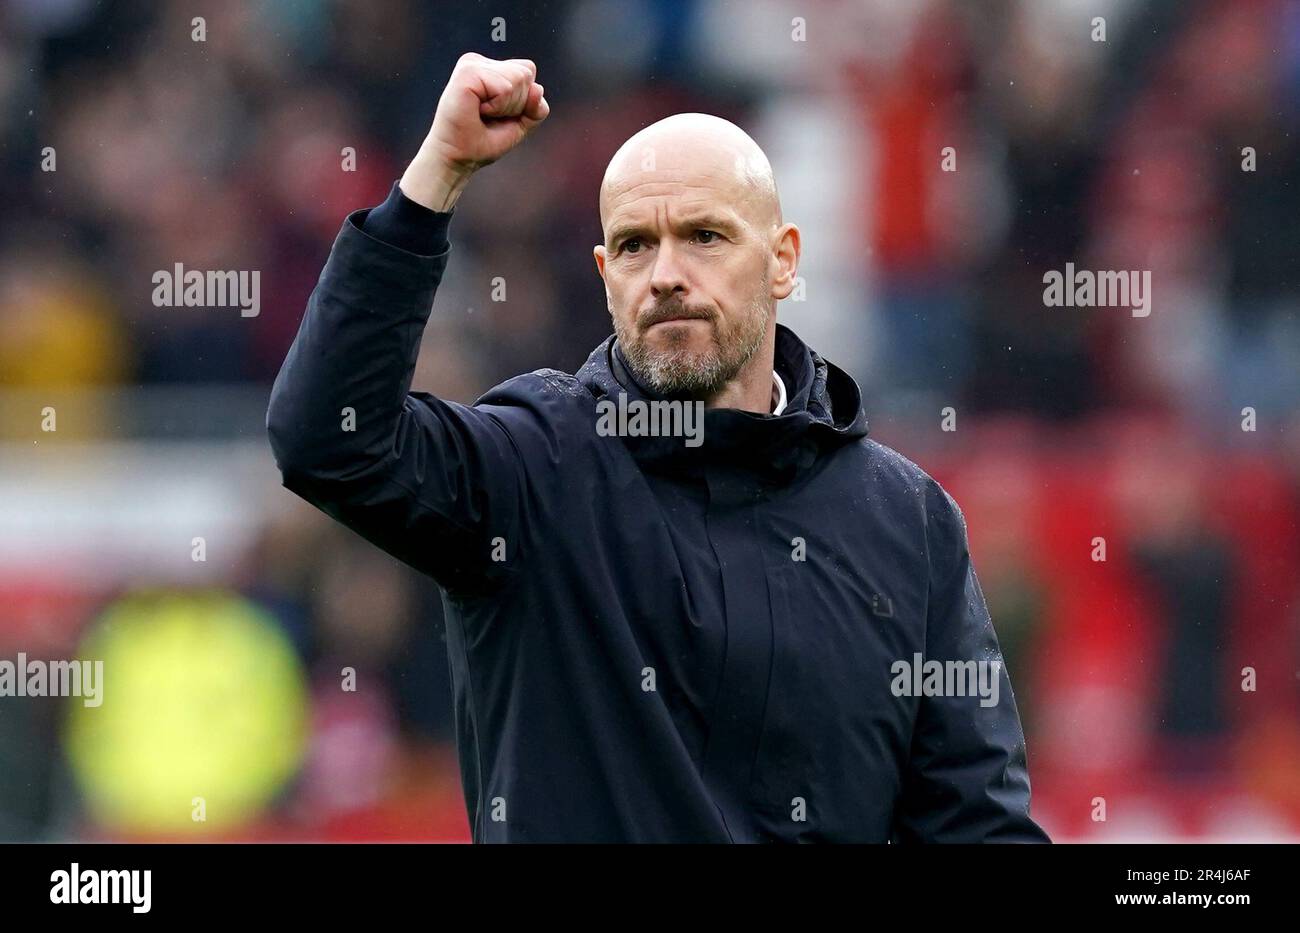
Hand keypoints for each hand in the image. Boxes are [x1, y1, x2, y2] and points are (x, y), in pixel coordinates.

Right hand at [401, 53, 548, 211]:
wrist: (458, 159)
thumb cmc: (482, 142)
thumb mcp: (520, 124)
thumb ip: (536, 107)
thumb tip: (538, 88)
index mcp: (489, 68)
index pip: (528, 71)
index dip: (523, 101)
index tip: (497, 115)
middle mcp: (479, 62)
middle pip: (527, 72)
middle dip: (517, 103)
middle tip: (489, 116)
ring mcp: (471, 64)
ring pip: (518, 79)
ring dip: (506, 106)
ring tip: (482, 114)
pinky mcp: (467, 72)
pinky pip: (505, 87)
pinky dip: (498, 107)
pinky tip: (478, 111)